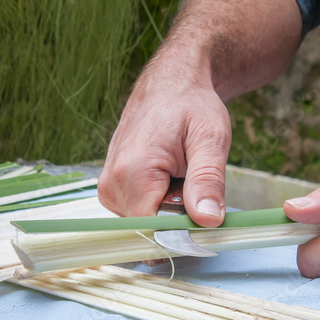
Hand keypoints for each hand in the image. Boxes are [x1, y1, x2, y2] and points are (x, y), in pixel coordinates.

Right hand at [98, 51, 229, 225]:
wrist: (171, 84)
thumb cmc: (191, 106)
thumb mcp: (211, 139)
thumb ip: (208, 181)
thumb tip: (207, 221)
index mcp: (132, 173)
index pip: (151, 232)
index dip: (180, 234)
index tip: (202, 219)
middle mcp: (112, 183)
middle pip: (149, 229)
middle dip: (177, 218)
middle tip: (192, 181)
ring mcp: (108, 186)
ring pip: (145, 223)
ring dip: (169, 210)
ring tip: (180, 175)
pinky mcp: (112, 187)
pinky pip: (139, 211)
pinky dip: (159, 203)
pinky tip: (169, 177)